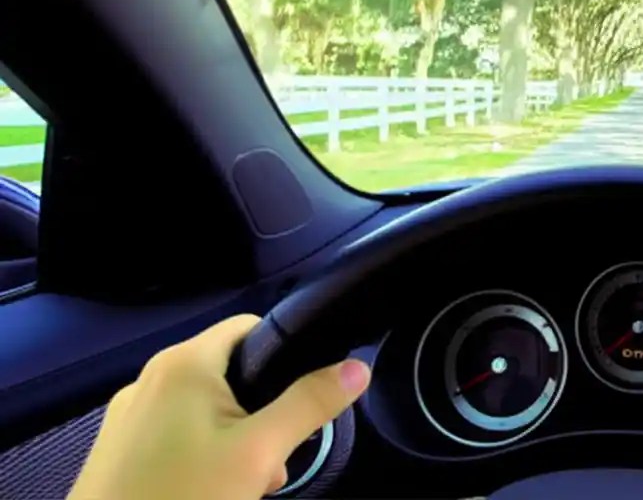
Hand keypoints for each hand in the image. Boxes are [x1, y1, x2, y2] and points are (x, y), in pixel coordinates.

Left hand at [69, 315, 370, 499]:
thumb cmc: (186, 495)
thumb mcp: (259, 453)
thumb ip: (309, 405)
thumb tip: (357, 368)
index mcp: (183, 363)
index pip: (250, 327)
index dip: (286, 355)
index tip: (303, 399)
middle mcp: (150, 378)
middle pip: (229, 372)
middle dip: (262, 412)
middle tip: (273, 458)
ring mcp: (128, 415)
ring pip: (203, 407)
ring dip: (235, 437)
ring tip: (245, 482)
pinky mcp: (119, 449)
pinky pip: (175, 433)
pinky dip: (201, 452)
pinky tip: (209, 488)